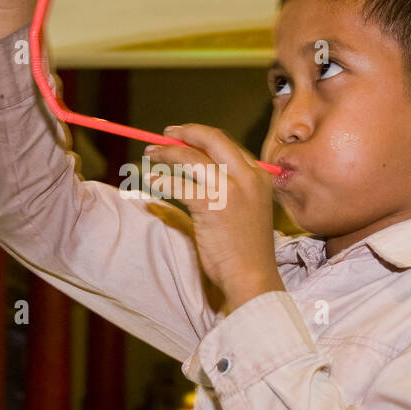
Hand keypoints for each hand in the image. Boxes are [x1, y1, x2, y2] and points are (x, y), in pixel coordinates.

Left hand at [144, 124, 284, 314]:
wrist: (252, 276)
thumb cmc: (246, 248)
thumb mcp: (247, 207)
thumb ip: (231, 185)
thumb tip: (197, 163)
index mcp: (260, 175)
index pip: (227, 144)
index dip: (201, 136)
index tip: (183, 136)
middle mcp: (248, 176)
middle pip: (211, 140)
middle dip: (185, 133)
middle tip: (165, 135)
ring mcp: (231, 190)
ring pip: (191, 159)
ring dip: (166, 154)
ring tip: (150, 155)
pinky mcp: (212, 206)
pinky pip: (179, 186)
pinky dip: (162, 181)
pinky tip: (152, 182)